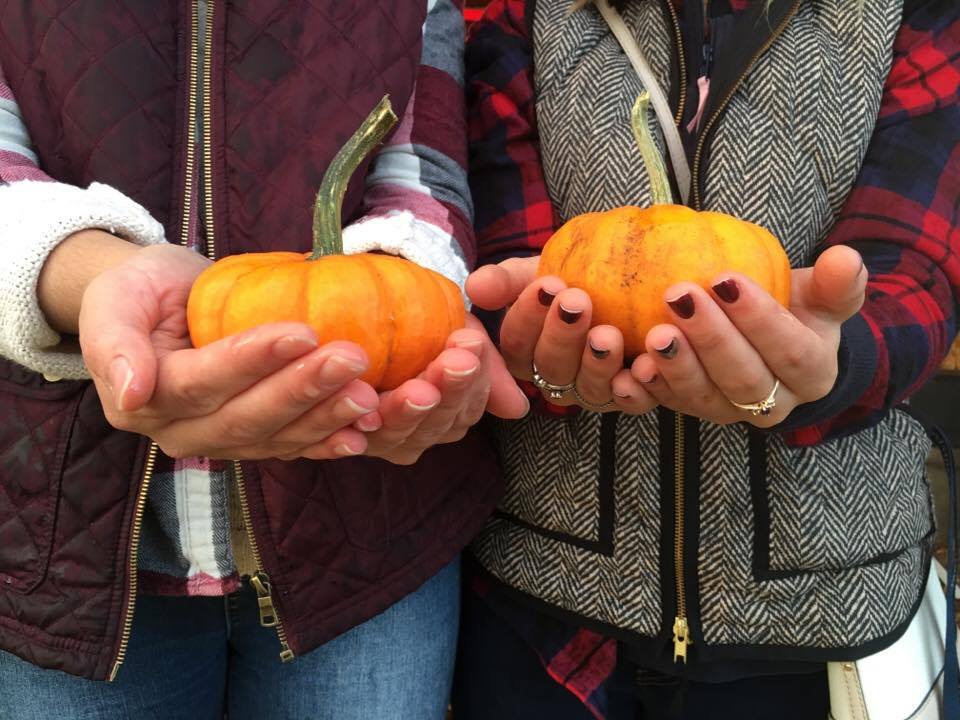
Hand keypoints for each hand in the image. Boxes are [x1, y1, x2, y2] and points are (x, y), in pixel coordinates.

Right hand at [79, 243, 379, 459]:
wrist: (163, 305)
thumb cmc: (142, 291)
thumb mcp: (114, 299)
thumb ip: (113, 343)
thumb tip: (132, 395)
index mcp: (148, 399)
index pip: (204, 382)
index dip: (253, 361)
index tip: (302, 332)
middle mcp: (184, 433)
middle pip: (248, 416)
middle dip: (303, 389)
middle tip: (352, 359)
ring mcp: (223, 443)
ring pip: (277, 437)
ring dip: (326, 417)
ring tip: (368, 394)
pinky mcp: (256, 442)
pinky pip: (294, 447)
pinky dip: (329, 441)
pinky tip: (364, 431)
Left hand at [358, 315, 529, 464]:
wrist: (373, 304)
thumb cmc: (427, 322)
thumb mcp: (461, 338)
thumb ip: (489, 372)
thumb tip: (517, 409)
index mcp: (447, 418)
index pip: (466, 410)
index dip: (473, 383)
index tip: (472, 347)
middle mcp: (415, 435)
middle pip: (436, 424)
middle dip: (447, 392)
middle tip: (455, 361)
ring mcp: (379, 439)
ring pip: (400, 434)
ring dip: (409, 410)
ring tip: (418, 386)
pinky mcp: (340, 435)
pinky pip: (351, 433)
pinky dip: (359, 418)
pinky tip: (363, 396)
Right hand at [467, 257, 656, 413]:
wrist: (622, 280)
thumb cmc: (570, 276)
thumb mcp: (535, 272)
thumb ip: (505, 280)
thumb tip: (474, 286)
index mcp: (525, 353)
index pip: (516, 345)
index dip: (527, 320)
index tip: (545, 286)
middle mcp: (554, 378)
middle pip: (550, 368)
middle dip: (562, 336)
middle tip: (577, 301)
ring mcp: (590, 390)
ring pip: (588, 389)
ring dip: (597, 364)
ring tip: (608, 333)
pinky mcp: (628, 397)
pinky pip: (631, 403)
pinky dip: (635, 389)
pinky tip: (643, 366)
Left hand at [630, 245, 866, 426]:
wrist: (771, 341)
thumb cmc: (796, 308)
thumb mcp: (822, 295)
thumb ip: (837, 283)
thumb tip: (846, 259)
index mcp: (812, 375)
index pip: (791, 352)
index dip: (759, 318)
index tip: (725, 278)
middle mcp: (775, 404)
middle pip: (744, 380)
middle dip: (711, 339)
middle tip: (679, 296)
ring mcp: (732, 413)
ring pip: (705, 399)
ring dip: (677, 367)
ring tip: (653, 333)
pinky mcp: (695, 412)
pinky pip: (671, 407)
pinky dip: (650, 391)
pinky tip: (632, 367)